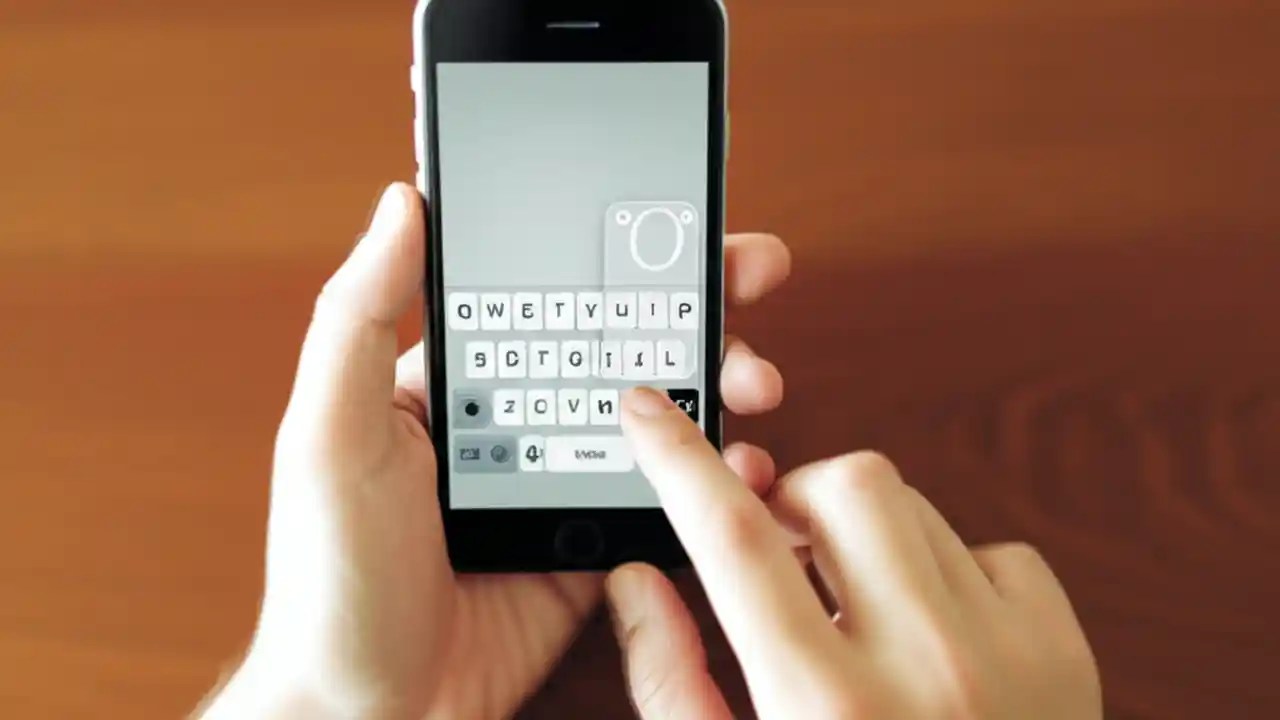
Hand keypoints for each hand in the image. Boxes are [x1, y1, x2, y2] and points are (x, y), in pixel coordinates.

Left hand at [197, 183, 791, 718]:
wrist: (370, 715)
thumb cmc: (329, 579)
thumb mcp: (332, 433)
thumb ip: (362, 315)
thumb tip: (403, 204)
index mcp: (456, 381)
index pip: (548, 293)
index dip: (617, 253)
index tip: (676, 224)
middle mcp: (515, 423)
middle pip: (618, 342)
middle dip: (692, 304)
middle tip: (747, 275)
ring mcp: (560, 484)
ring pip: (655, 415)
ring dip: (714, 383)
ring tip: (752, 379)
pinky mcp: (592, 547)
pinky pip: (665, 501)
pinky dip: (710, 479)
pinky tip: (739, 465)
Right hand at [606, 387, 1101, 718]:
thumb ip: (675, 683)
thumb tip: (638, 582)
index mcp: (824, 708)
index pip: (732, 537)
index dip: (677, 459)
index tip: (649, 410)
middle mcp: (926, 667)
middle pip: (844, 483)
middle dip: (798, 500)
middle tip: (784, 555)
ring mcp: (1009, 653)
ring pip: (916, 504)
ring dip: (868, 536)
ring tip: (857, 612)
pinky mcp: (1064, 650)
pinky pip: (993, 548)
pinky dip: (948, 571)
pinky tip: (930, 635)